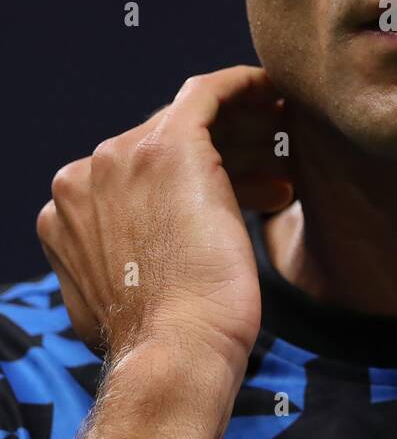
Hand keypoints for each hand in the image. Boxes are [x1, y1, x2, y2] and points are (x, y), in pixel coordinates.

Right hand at [36, 66, 293, 377]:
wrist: (177, 351)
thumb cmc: (164, 344)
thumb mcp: (116, 300)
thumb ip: (119, 262)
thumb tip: (143, 255)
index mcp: (66, 213)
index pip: (136, 176)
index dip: (197, 180)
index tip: (246, 189)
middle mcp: (84, 177)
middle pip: (162, 145)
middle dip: (224, 152)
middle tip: (273, 161)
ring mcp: (120, 158)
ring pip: (191, 124)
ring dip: (242, 131)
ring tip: (287, 146)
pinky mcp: (168, 146)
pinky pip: (206, 93)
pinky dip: (241, 86)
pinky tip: (273, 90)